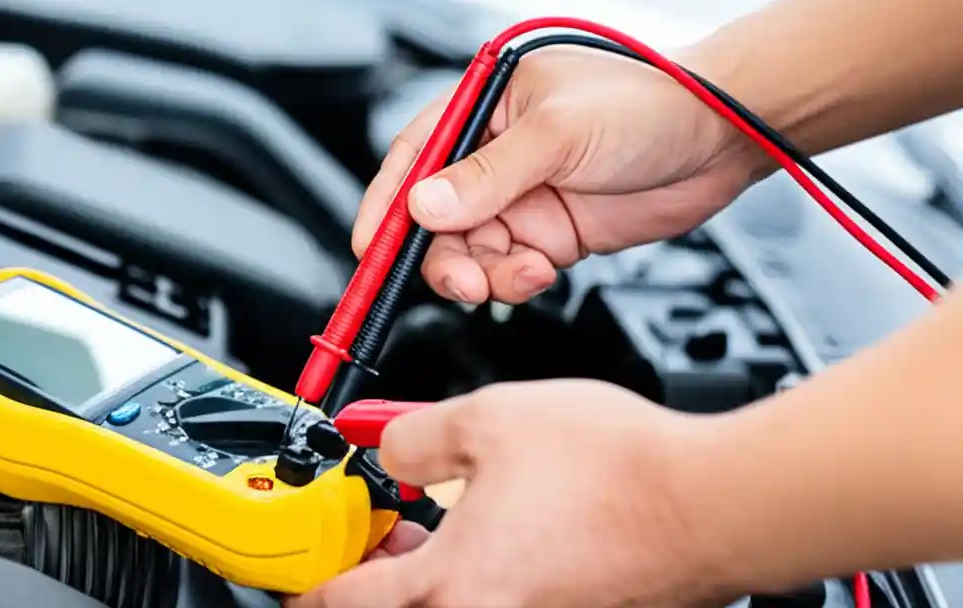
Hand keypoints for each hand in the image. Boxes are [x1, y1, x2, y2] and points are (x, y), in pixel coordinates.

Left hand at [286, 381, 734, 607]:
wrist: (712, 505)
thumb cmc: (618, 470)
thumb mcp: (487, 419)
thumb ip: (414, 437)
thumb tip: (389, 447)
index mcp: (450, 588)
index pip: (341, 605)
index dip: (307, 586)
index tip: (297, 578)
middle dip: (371, 578)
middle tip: (374, 537)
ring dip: (427, 577)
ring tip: (432, 526)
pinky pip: (499, 603)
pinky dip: (479, 578)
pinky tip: (497, 530)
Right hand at [354, 46, 760, 303]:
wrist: (722, 137)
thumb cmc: (648, 101)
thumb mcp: (557, 134)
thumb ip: (487, 177)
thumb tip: (423, 208)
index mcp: (482, 109)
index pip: (413, 158)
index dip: (386, 204)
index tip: (370, 246)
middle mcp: (494, 155)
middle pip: (434, 219)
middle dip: (440, 254)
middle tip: (462, 277)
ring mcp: (521, 197)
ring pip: (469, 252)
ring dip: (483, 274)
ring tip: (522, 272)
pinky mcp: (550, 234)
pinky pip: (508, 270)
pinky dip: (515, 282)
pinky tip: (542, 272)